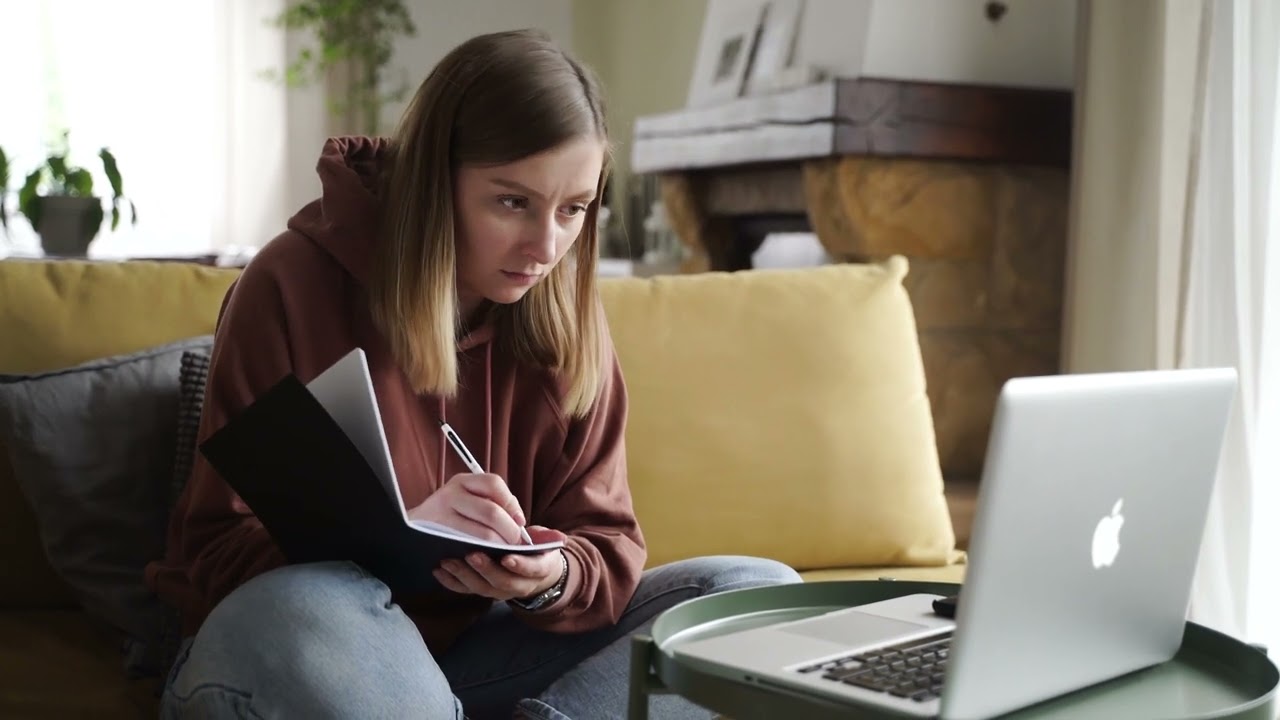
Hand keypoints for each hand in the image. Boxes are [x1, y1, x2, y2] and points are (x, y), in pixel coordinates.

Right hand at [407, 473, 526, 544]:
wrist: (412, 533)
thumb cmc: (451, 518)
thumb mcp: (468, 502)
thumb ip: (494, 505)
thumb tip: (522, 523)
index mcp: (462, 481)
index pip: (494, 483)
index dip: (511, 504)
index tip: (519, 521)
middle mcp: (450, 494)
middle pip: (492, 511)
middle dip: (510, 530)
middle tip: (515, 542)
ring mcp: (442, 515)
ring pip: (483, 532)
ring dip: (500, 544)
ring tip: (504, 551)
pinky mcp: (437, 537)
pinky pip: (470, 547)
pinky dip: (484, 552)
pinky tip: (487, 555)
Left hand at [433, 526, 567, 601]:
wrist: (533, 573)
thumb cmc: (536, 551)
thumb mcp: (544, 543)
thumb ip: (546, 538)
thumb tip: (559, 538)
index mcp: (537, 571)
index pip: (530, 570)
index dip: (519, 565)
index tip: (507, 558)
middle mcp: (518, 586)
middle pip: (501, 582)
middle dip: (485, 569)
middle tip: (470, 554)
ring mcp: (499, 591)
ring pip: (481, 588)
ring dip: (463, 575)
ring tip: (448, 561)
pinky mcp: (483, 590)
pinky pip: (466, 591)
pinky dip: (451, 583)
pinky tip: (438, 571)